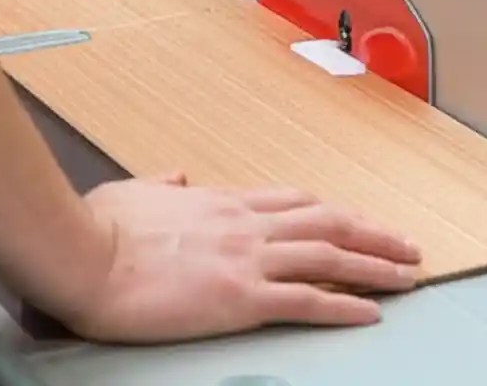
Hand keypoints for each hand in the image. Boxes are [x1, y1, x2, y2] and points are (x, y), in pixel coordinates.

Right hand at [58, 175, 420, 342]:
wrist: (81, 255)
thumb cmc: (95, 228)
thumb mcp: (130, 192)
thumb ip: (160, 185)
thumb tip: (176, 176)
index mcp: (214, 203)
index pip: (289, 203)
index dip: (330, 211)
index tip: (354, 218)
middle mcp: (239, 225)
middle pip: (324, 223)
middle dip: (371, 233)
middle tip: (403, 244)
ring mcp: (244, 259)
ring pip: (329, 257)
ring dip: (375, 266)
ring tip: (405, 275)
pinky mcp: (240, 297)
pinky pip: (307, 301)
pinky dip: (344, 306)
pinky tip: (368, 311)